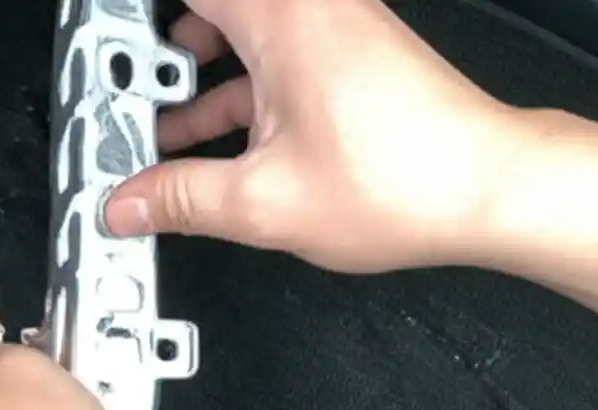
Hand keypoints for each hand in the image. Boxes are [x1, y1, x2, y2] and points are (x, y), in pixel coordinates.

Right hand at [105, 0, 533, 272]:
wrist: (490, 188)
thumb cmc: (407, 177)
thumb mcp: (263, 203)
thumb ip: (180, 199)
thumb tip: (129, 202)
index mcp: (280, 17)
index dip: (136, 17)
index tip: (107, 38)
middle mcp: (309, 8)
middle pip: (207, 10)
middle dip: (157, 49)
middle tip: (121, 88)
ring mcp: (331, 28)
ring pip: (239, 33)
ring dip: (195, 74)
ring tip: (157, 125)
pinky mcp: (348, 57)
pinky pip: (271, 57)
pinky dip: (236, 90)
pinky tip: (212, 146)